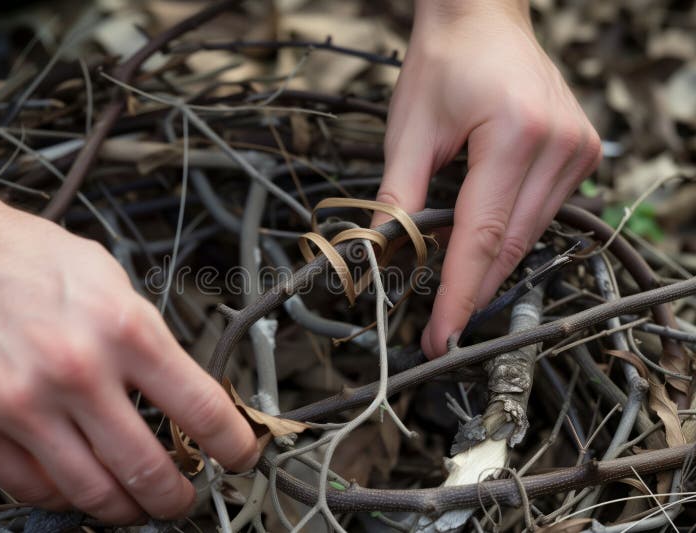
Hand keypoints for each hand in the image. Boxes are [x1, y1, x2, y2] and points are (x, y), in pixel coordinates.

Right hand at [0, 138, 257, 522]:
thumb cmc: (24, 256)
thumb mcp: (109, 279)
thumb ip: (145, 337)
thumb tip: (180, 387)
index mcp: (122, 327)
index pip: (201, 408)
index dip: (234, 445)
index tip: (240, 456)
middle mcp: (75, 370)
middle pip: (149, 468)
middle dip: (179, 495)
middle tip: (186, 496)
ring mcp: (21, 406)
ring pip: (94, 494)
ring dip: (127, 509)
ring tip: (138, 502)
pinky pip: (34, 490)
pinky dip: (67, 498)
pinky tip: (81, 485)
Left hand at [374, 0, 601, 357]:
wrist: (482, 18)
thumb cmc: (445, 62)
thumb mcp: (409, 129)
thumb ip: (398, 196)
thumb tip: (385, 252)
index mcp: (516, 135)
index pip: (483, 236)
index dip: (459, 292)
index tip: (442, 335)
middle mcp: (558, 145)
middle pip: (512, 243)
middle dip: (474, 289)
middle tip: (443, 330)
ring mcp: (577, 149)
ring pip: (531, 235)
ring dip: (492, 266)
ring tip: (456, 293)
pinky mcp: (580, 153)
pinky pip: (543, 214)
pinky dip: (511, 237)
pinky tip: (484, 250)